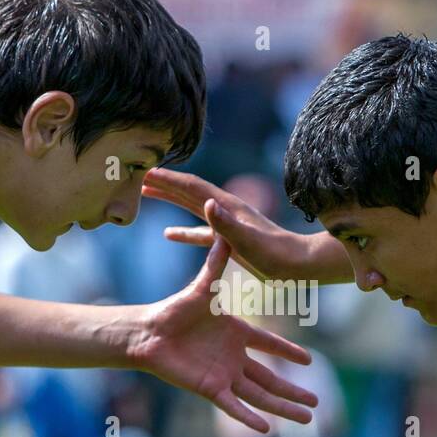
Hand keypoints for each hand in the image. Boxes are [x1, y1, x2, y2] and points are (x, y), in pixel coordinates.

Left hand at [131, 238, 317, 432]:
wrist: (148, 333)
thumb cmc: (174, 310)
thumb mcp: (203, 287)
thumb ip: (217, 265)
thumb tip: (226, 234)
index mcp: (237, 333)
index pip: (270, 345)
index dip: (288, 352)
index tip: (308, 361)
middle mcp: (234, 358)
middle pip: (272, 379)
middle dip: (294, 391)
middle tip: (317, 402)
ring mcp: (224, 375)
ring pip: (260, 396)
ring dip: (283, 407)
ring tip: (307, 419)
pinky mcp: (210, 388)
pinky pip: (233, 406)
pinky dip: (248, 417)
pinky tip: (266, 429)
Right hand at [143, 168, 349, 283]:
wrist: (300, 265)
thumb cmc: (277, 255)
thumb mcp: (249, 240)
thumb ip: (226, 223)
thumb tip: (206, 203)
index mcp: (228, 206)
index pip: (192, 187)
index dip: (169, 179)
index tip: (146, 172)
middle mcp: (226, 210)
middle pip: (188, 191)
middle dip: (164, 182)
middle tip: (137, 175)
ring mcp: (227, 224)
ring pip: (191, 207)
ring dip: (170, 199)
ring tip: (146, 193)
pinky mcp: (229, 241)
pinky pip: (200, 232)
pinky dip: (183, 231)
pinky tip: (169, 234)